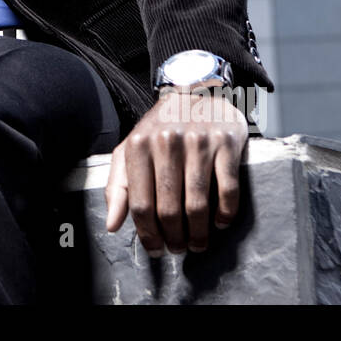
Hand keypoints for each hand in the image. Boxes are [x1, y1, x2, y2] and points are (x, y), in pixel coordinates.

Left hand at [103, 78, 248, 255]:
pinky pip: (228, 189)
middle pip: (169, 208)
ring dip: (199, 233)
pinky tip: (220, 223)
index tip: (155, 249)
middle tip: (178, 249)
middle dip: (174, 238)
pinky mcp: (226, 143)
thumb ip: (117, 186)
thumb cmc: (159, 128)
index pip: (140, 203)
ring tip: (197, 244)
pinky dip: (225, 214)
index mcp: (139, 146)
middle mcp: (167, 142)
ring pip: (198, 204)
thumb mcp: (131, 150)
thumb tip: (112, 225)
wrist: (195, 91)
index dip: (148, 234)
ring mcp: (199, 142)